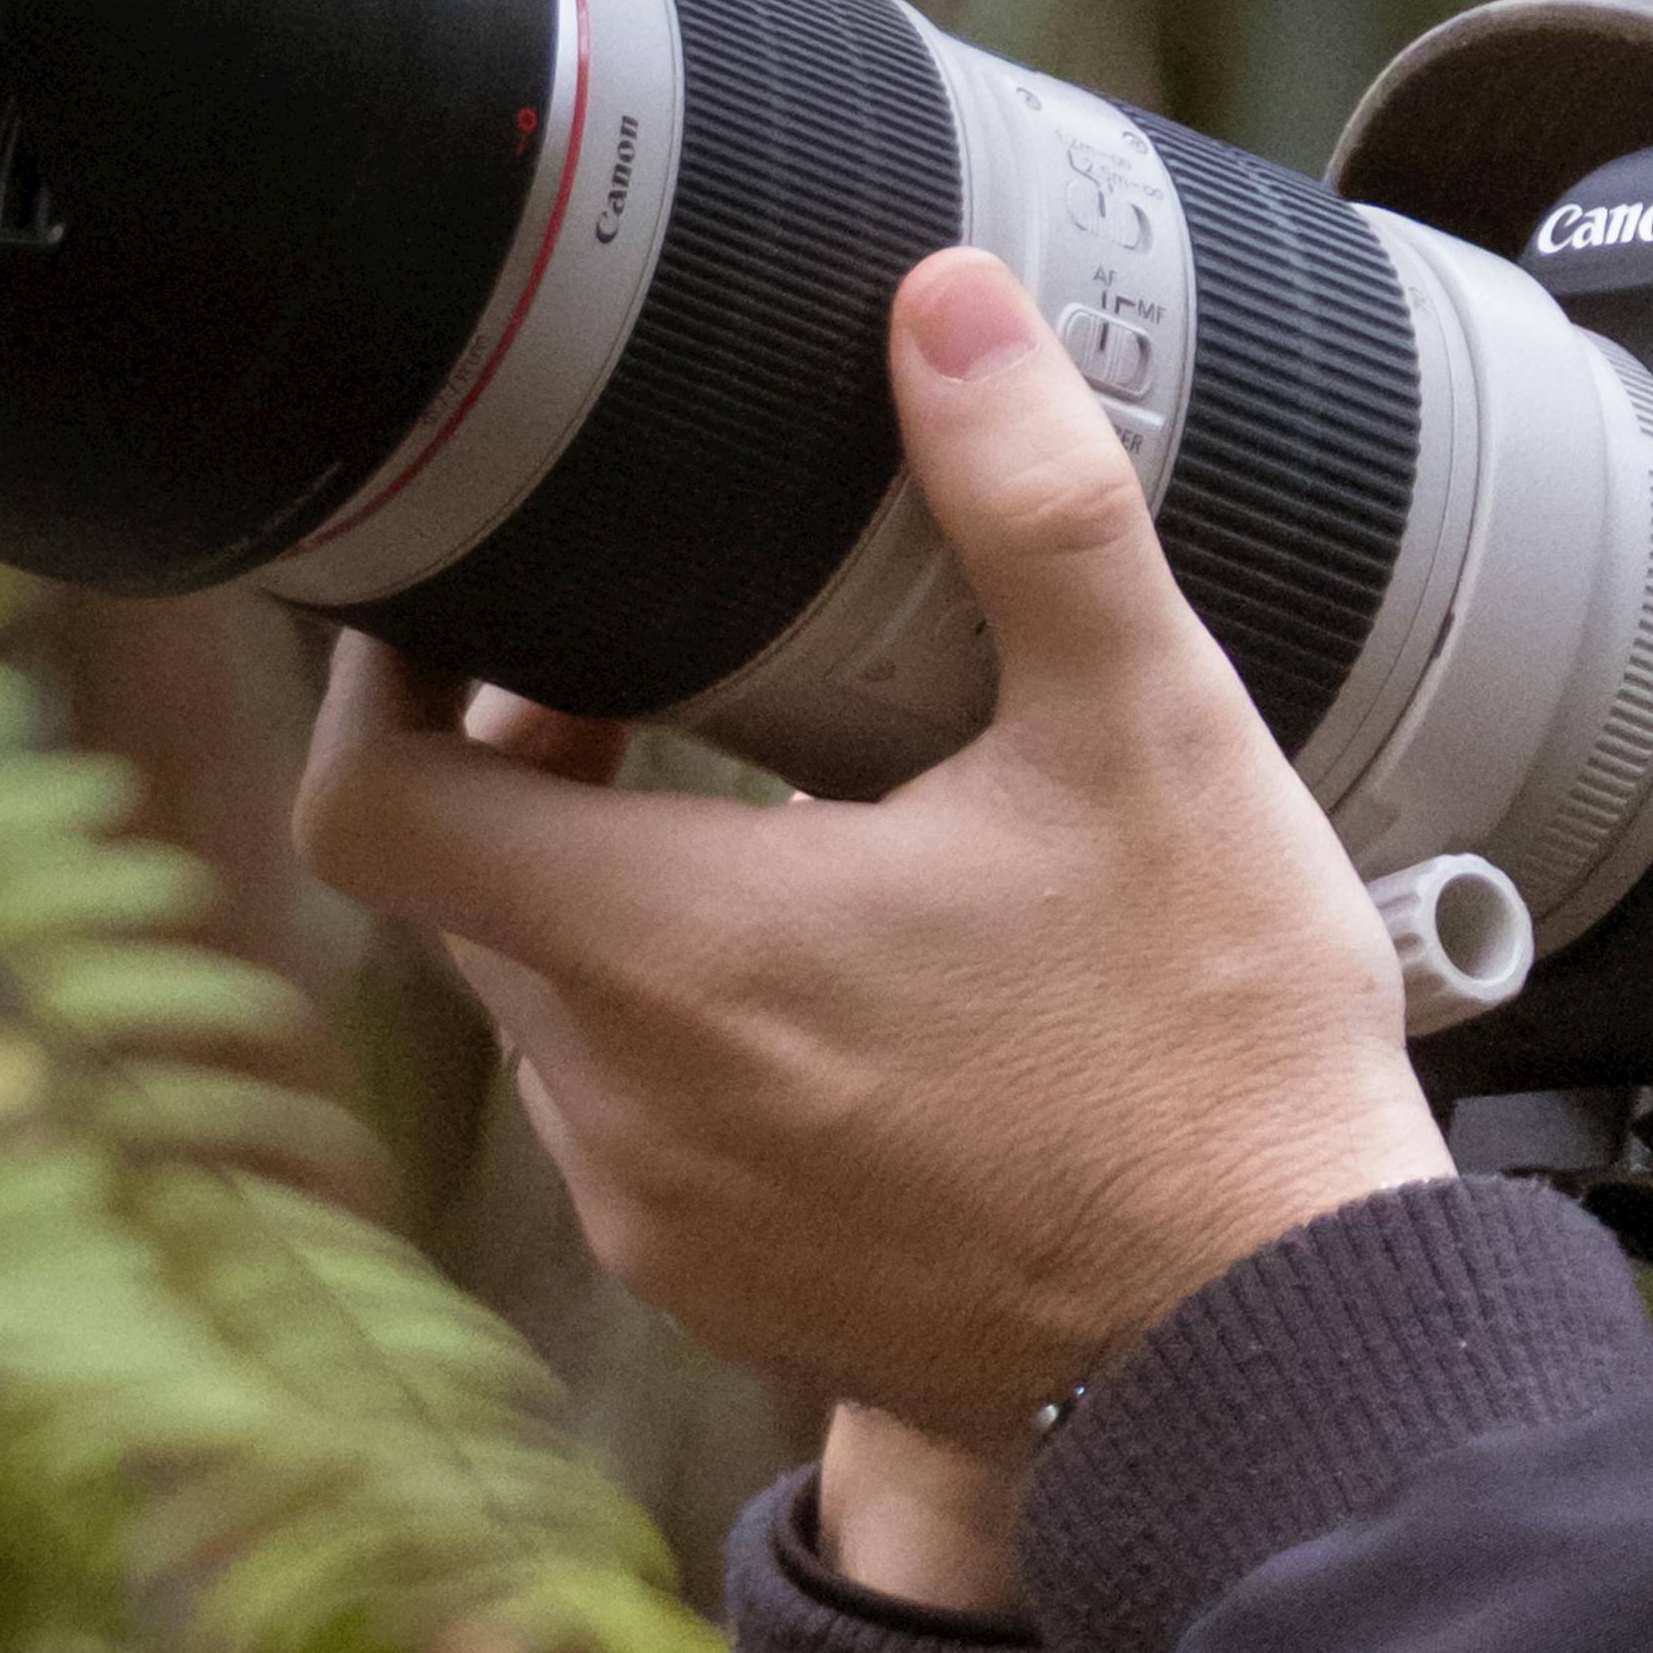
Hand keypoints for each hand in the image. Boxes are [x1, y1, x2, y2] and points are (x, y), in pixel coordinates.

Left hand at [295, 250, 1448, 1444]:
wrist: (1279, 1347)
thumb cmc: (1215, 1051)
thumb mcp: (1147, 735)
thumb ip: (1033, 503)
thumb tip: (947, 305)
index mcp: (672, 954)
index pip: (374, 806)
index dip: (378, 683)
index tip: (455, 611)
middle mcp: (626, 1106)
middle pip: (469, 898)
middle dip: (528, 773)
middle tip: (643, 674)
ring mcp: (669, 1222)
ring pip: (557, 1021)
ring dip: (620, 915)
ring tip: (776, 833)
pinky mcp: (735, 1296)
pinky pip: (644, 1137)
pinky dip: (694, 1045)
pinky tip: (849, 995)